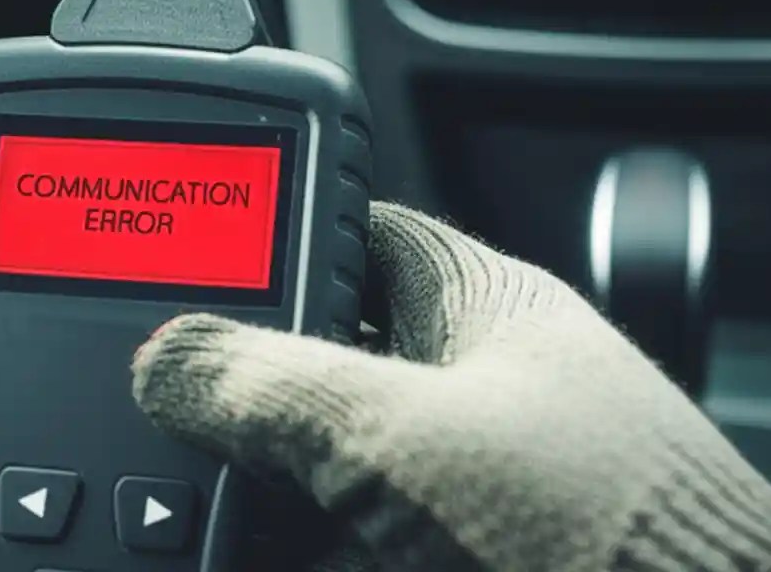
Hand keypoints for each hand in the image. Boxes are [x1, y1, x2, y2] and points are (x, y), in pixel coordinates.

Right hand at [133, 203, 770, 571]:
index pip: (355, 229)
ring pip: (317, 459)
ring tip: (183, 487)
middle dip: (239, 382)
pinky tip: (235, 548)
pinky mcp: (439, 549)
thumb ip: (270, 386)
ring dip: (250, 479)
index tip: (191, 251)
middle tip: (167, 398)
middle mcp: (467, 386)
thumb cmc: (605, 538)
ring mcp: (456, 479)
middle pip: (317, 354)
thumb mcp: (404, 437)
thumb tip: (166, 361)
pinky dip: (279, 543)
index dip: (270, 231)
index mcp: (478, 307)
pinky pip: (334, 530)